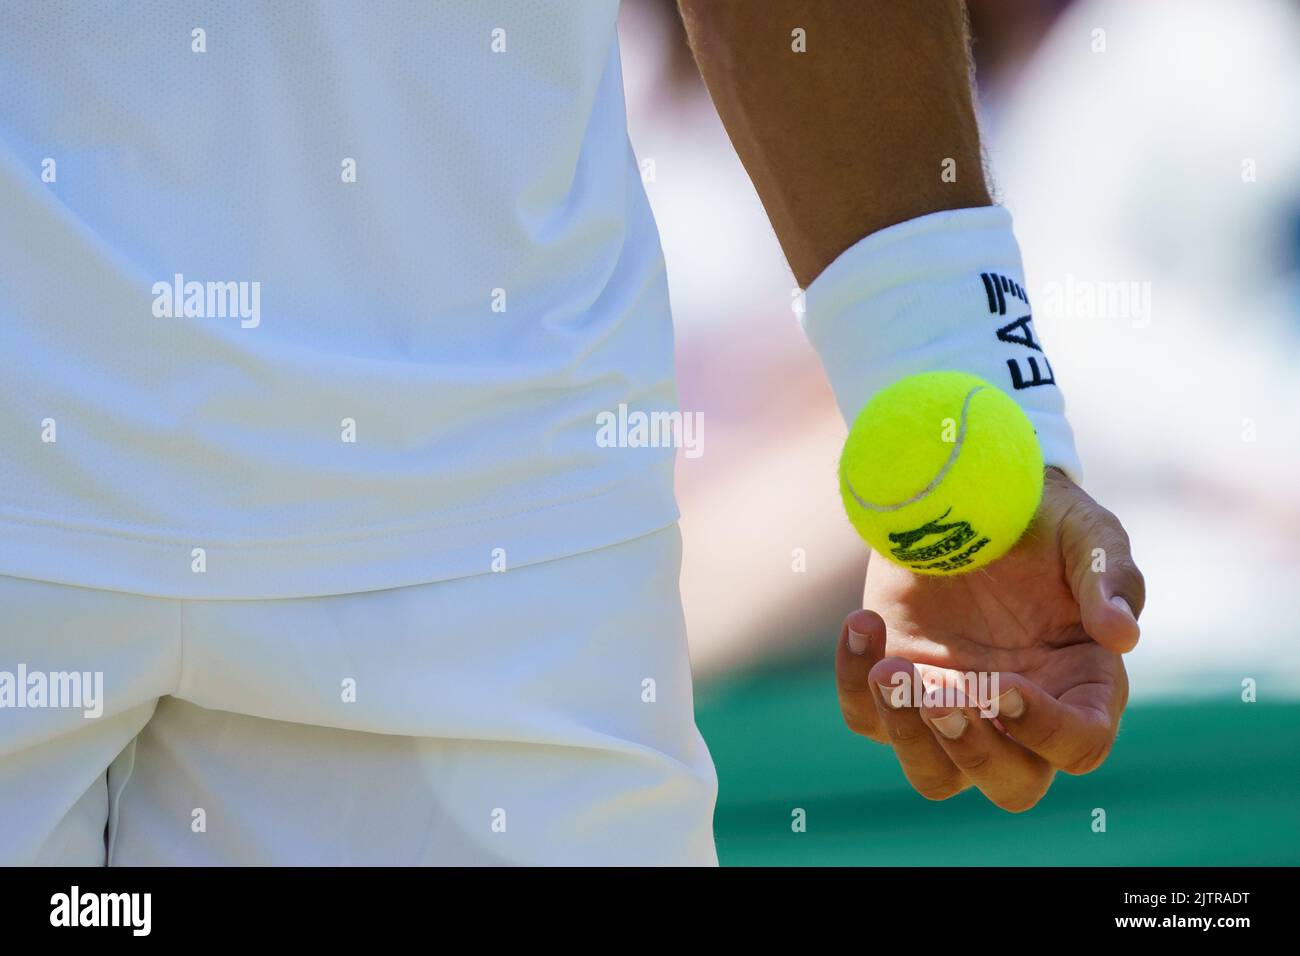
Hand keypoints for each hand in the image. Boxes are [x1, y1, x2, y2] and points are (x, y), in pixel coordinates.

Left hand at [834, 468, 1145, 811]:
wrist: (965, 490)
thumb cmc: (1041, 520)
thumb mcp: (1085, 534)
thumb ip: (1112, 578)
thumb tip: (1123, 636)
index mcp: (1081, 685)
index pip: (1079, 745)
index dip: (1044, 731)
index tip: (1002, 687)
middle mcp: (1019, 715)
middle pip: (1011, 786)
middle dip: (972, 752)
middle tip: (934, 694)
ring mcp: (955, 708)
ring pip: (934, 775)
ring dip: (907, 734)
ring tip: (887, 667)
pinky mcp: (897, 688)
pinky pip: (868, 718)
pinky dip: (854, 681)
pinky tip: (862, 622)